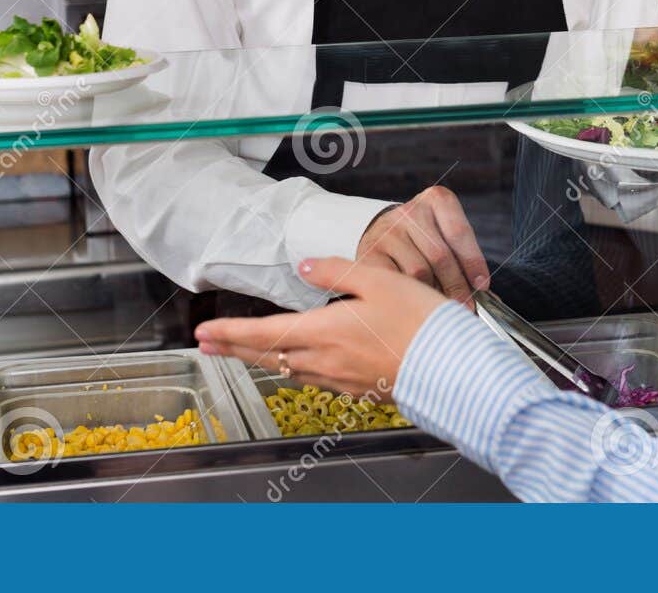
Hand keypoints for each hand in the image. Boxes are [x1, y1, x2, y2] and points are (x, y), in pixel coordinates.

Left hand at [196, 257, 446, 393]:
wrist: (453, 368)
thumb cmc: (420, 320)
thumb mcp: (379, 280)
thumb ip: (336, 271)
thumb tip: (303, 266)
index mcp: (325, 331)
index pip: (265, 333)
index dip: (231, 334)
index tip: (204, 333)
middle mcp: (326, 361)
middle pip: (268, 357)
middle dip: (234, 350)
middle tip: (206, 347)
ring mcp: (342, 380)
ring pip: (289, 370)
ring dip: (262, 361)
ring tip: (245, 352)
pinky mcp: (359, 391)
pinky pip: (314, 380)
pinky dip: (294, 370)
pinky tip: (297, 366)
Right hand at [356, 185, 488, 302]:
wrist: (385, 233)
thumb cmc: (426, 240)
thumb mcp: (447, 237)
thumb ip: (464, 259)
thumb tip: (488, 295)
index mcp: (437, 199)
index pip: (459, 232)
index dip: (473, 262)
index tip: (482, 286)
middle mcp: (411, 211)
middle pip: (440, 256)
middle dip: (457, 286)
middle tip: (465, 306)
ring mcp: (387, 230)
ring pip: (419, 272)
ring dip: (432, 292)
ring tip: (439, 301)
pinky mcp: (370, 252)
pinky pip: (396, 281)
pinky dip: (409, 294)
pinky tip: (415, 299)